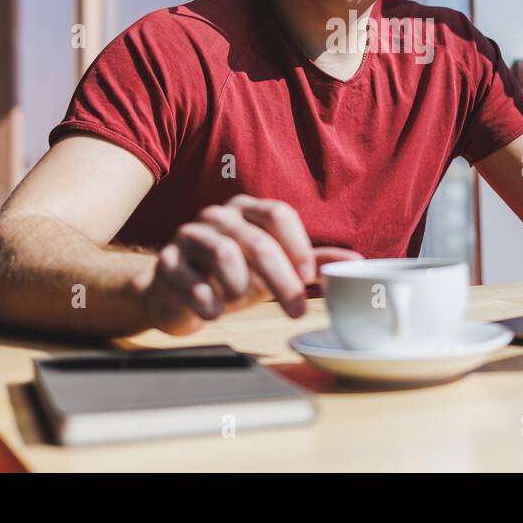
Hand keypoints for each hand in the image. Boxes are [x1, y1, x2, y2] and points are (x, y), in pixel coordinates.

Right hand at [142, 194, 362, 334]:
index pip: (278, 213)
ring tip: (241, 302)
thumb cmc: (234, 276)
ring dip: (241, 286)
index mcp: (247, 210)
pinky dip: (208, 301)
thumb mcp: (275, 269)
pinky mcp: (165, 262)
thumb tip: (357, 263)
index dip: (298, 245)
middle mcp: (218, 216)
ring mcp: (189, 235)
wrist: (178, 294)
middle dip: (281, 280)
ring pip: (223, 252)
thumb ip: (312, 263)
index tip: (310, 278)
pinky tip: (214, 312)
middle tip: (296, 310)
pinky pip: (189, 279)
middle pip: (257, 240)